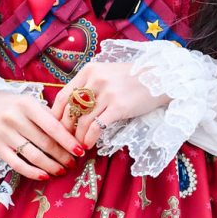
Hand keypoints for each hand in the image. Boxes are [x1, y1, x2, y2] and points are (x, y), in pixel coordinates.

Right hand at [0, 90, 84, 181]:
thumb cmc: (13, 105)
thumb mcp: (30, 103)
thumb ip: (48, 116)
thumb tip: (72, 135)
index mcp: (27, 104)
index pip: (52, 126)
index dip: (68, 140)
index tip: (80, 150)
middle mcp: (14, 118)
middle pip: (45, 143)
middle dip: (62, 156)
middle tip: (74, 163)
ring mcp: (4, 134)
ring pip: (33, 155)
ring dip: (51, 166)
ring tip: (62, 170)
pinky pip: (17, 164)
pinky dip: (32, 172)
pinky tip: (44, 175)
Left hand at [49, 60, 170, 149]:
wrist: (161, 78)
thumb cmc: (132, 78)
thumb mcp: (107, 73)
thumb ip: (89, 85)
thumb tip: (71, 107)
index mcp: (89, 71)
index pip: (63, 96)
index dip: (56, 115)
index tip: (55, 128)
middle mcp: (95, 80)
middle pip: (70, 110)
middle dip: (65, 129)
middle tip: (65, 141)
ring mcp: (107, 93)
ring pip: (82, 121)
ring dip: (77, 137)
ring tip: (78, 146)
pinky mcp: (119, 106)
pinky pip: (97, 127)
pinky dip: (89, 138)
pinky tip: (89, 145)